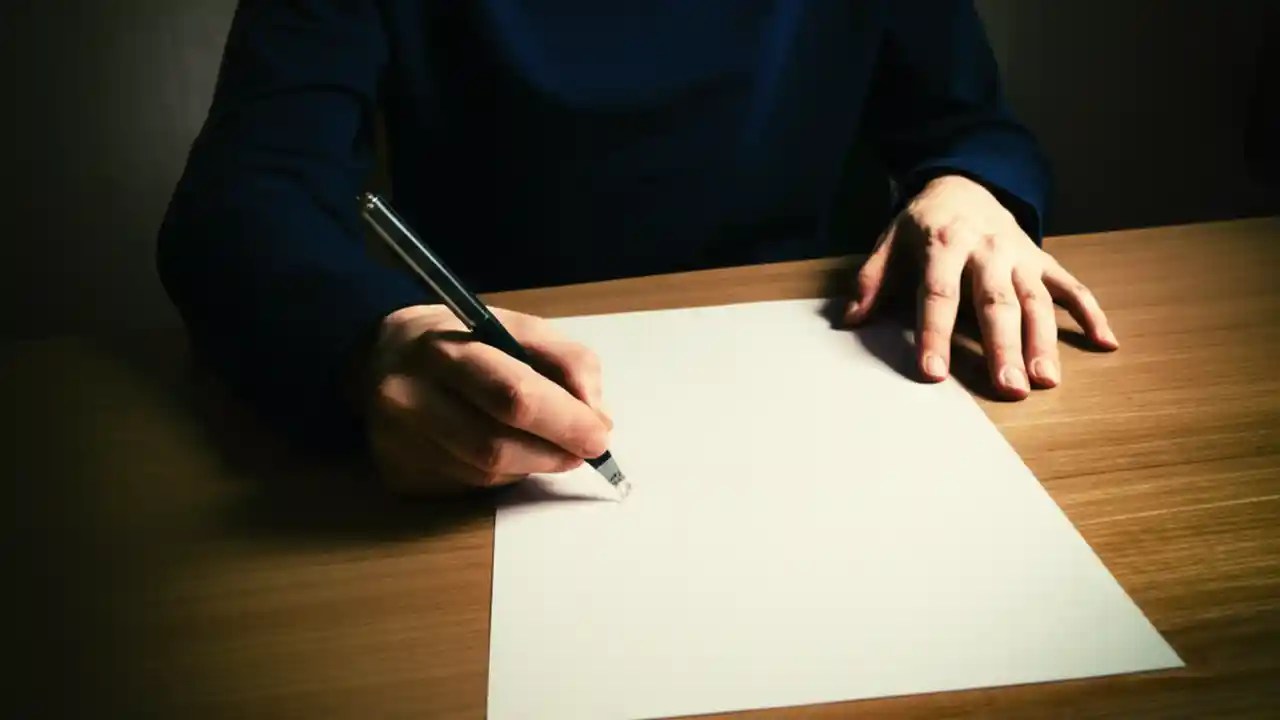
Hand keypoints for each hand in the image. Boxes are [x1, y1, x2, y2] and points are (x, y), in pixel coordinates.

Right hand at [361, 304, 611, 495]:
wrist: (378, 357)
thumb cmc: (461, 341)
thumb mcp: (515, 327)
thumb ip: (567, 362)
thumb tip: (596, 417)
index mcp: (444, 348)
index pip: (513, 395)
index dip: (564, 421)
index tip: (599, 435)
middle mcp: (410, 397)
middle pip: (497, 446)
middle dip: (553, 452)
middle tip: (583, 449)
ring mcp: (398, 442)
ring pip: (486, 474)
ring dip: (531, 465)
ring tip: (542, 443)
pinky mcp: (398, 475)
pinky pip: (468, 488)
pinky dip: (500, 475)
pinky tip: (500, 450)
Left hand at [845, 175, 1117, 398]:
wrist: (964, 182)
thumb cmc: (923, 223)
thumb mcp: (889, 239)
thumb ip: (872, 278)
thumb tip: (852, 318)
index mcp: (944, 243)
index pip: (939, 294)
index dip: (936, 334)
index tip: (933, 373)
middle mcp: (987, 250)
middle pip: (996, 303)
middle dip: (1003, 347)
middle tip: (1008, 388)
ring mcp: (1020, 256)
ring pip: (1036, 301)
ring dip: (1044, 342)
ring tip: (1046, 381)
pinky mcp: (1042, 260)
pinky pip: (1071, 287)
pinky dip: (1091, 313)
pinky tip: (1107, 344)